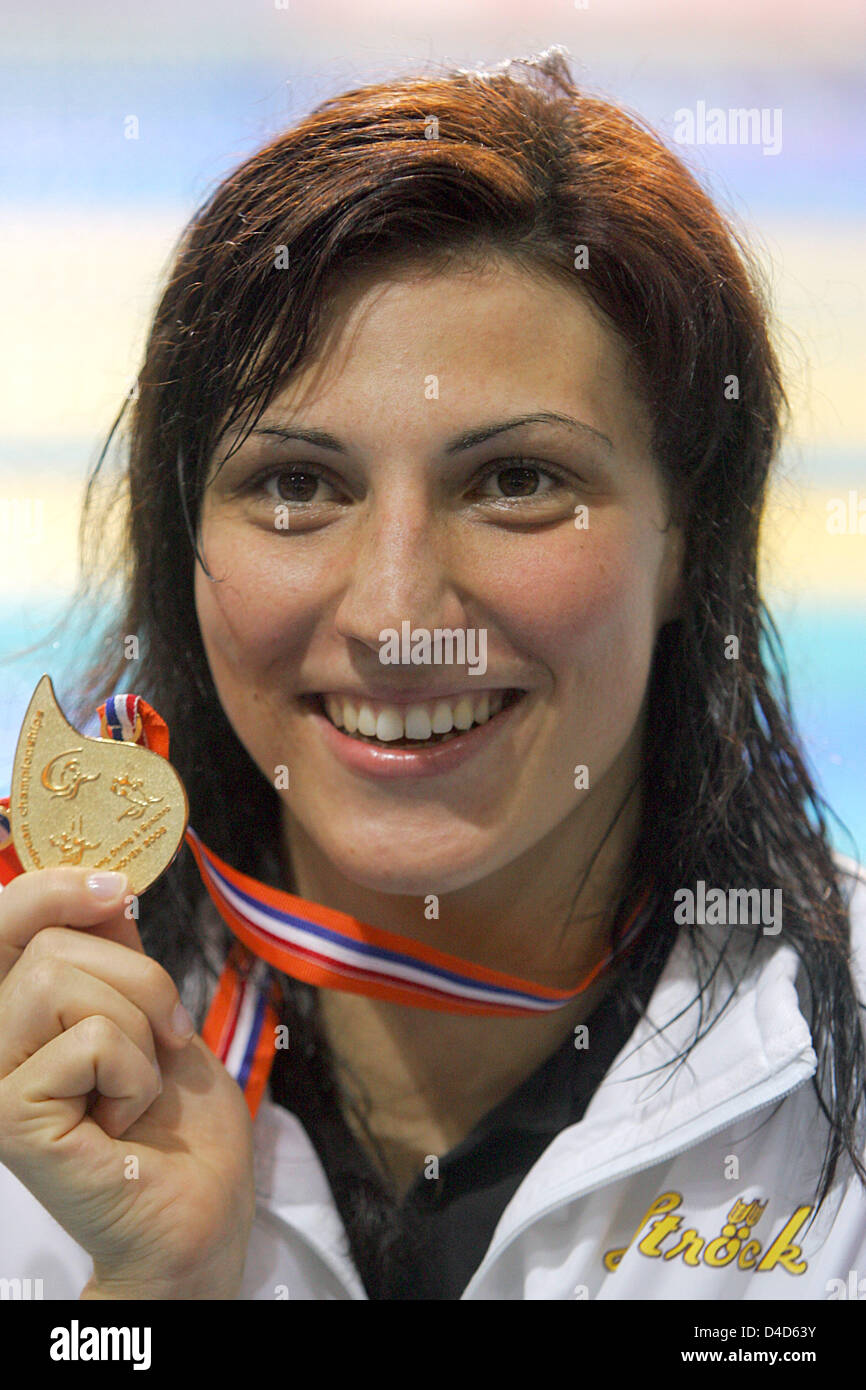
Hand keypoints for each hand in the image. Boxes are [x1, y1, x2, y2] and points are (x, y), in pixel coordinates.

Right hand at [0, 867, 254, 1298]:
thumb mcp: (152, 1009)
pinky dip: (135, 1071)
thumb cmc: (179, 1116)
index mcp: (19, 1013)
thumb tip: (103, 886)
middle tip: (165, 1035)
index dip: (50, 887)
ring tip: (138, 1083)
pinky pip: (90, 1039)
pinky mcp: (10, 1118)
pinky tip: (125, 1118)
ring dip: (137, 1027)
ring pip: (59, 980)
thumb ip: (113, 955)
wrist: (202, 1205)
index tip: (115, 888)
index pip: (4, 922)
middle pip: (47, 941)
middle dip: (137, 978)